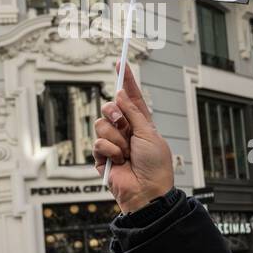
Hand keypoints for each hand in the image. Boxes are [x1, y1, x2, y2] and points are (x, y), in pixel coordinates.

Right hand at [93, 64, 174, 213]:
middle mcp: (126, 130)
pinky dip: (109, 150)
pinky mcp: (101, 156)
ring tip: (127, 152)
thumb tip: (120, 94)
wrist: (148, 190)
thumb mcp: (149, 134)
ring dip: (116, 138)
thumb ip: (133, 113)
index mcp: (141, 123)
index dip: (126, 80)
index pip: (131, 97)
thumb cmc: (156, 165)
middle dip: (115, 114)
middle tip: (124, 126)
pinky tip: (119, 161)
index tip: (120, 62)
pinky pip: (97, 142)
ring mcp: (112, 142)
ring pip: (101, 124)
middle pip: (110, 107)